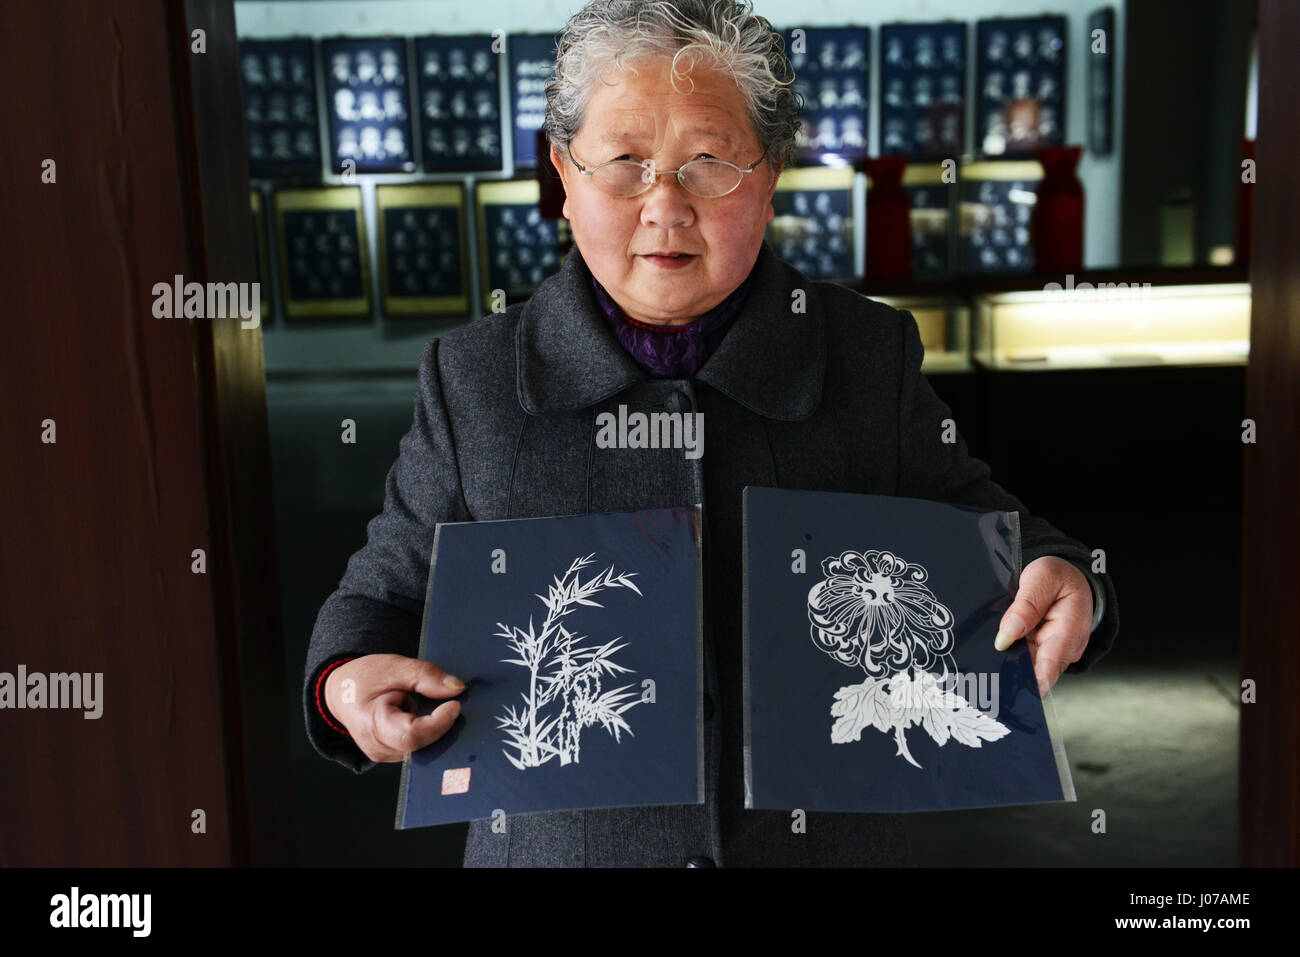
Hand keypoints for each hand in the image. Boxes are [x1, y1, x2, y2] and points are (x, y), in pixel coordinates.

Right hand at [324, 653, 464, 762]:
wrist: (341, 693)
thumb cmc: (363, 679)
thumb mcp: (394, 666)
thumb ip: (426, 676)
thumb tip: (456, 688)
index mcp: (372, 725)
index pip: (412, 735)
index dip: (439, 722)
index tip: (454, 704)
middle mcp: (379, 748)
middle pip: (422, 743)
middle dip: (440, 723)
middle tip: (446, 700)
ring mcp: (386, 755)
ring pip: (425, 746)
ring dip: (433, 726)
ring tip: (421, 703)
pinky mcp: (394, 754)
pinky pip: (420, 746)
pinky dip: (428, 730)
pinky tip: (423, 714)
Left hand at [993, 556, 1091, 696]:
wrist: (1067, 574)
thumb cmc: (1060, 576)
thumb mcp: (1043, 579)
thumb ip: (1027, 606)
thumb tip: (1008, 634)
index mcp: (1070, 630)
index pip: (1051, 665)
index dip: (1031, 682)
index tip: (1012, 691)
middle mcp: (1062, 647)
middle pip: (1036, 672)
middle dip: (1014, 679)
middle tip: (989, 682)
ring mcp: (1050, 650)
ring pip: (1026, 668)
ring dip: (1008, 671)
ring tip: (986, 673)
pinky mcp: (1039, 649)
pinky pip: (1022, 659)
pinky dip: (1008, 659)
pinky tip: (991, 661)